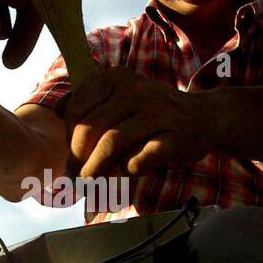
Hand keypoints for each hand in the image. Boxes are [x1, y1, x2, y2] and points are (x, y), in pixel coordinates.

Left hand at [64, 65, 214, 177]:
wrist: (205, 116)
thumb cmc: (155, 112)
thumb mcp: (122, 98)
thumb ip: (90, 102)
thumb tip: (56, 109)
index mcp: (117, 78)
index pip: (78, 109)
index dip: (69, 136)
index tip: (73, 154)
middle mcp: (135, 90)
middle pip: (91, 128)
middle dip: (78, 158)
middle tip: (74, 178)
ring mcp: (156, 112)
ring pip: (112, 143)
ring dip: (95, 169)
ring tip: (89, 184)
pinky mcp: (174, 137)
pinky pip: (141, 158)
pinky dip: (128, 170)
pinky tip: (126, 172)